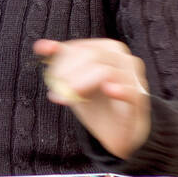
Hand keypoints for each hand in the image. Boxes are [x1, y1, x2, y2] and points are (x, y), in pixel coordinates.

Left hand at [32, 38, 150, 159]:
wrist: (118, 130)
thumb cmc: (96, 101)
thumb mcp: (74, 81)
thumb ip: (59, 63)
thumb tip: (39, 45)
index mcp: (108, 49)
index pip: (81, 48)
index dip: (62, 62)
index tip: (51, 78)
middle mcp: (123, 58)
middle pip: (92, 56)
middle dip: (68, 73)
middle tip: (56, 89)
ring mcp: (133, 78)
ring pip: (105, 71)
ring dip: (80, 84)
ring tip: (67, 98)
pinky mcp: (138, 99)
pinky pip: (129, 90)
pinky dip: (118, 89)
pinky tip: (108, 91)